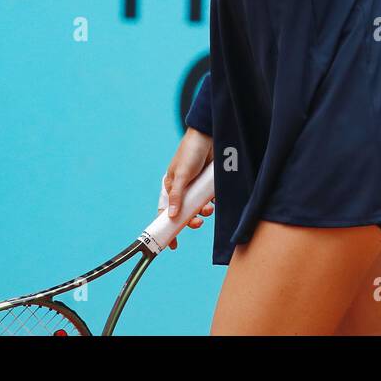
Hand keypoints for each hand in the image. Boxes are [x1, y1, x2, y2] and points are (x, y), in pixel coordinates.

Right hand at [160, 128, 214, 250]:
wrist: (210, 135)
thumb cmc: (190, 152)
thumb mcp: (182, 175)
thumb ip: (177, 196)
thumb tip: (172, 216)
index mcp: (170, 186)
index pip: (165, 211)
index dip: (167, 228)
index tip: (172, 244)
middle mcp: (182, 188)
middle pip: (183, 213)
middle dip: (190, 221)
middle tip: (197, 223)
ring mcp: (195, 187)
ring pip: (197, 208)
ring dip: (202, 212)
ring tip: (208, 209)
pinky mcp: (207, 184)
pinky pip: (209, 199)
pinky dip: (212, 203)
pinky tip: (215, 201)